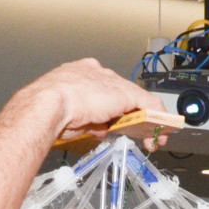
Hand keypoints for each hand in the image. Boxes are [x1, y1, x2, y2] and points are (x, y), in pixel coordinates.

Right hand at [22, 58, 165, 147]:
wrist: (48, 104)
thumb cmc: (48, 110)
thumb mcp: (72, 116)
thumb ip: (90, 120)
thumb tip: (101, 128)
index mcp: (80, 74)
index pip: (104, 90)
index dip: (114, 107)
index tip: (118, 120)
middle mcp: (98, 73)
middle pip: (123, 92)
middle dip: (133, 113)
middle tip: (141, 131)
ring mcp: (112, 81)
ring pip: (137, 98)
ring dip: (148, 118)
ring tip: (153, 135)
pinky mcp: (125, 93)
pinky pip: (148, 103)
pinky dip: (157, 116)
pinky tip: (161, 129)